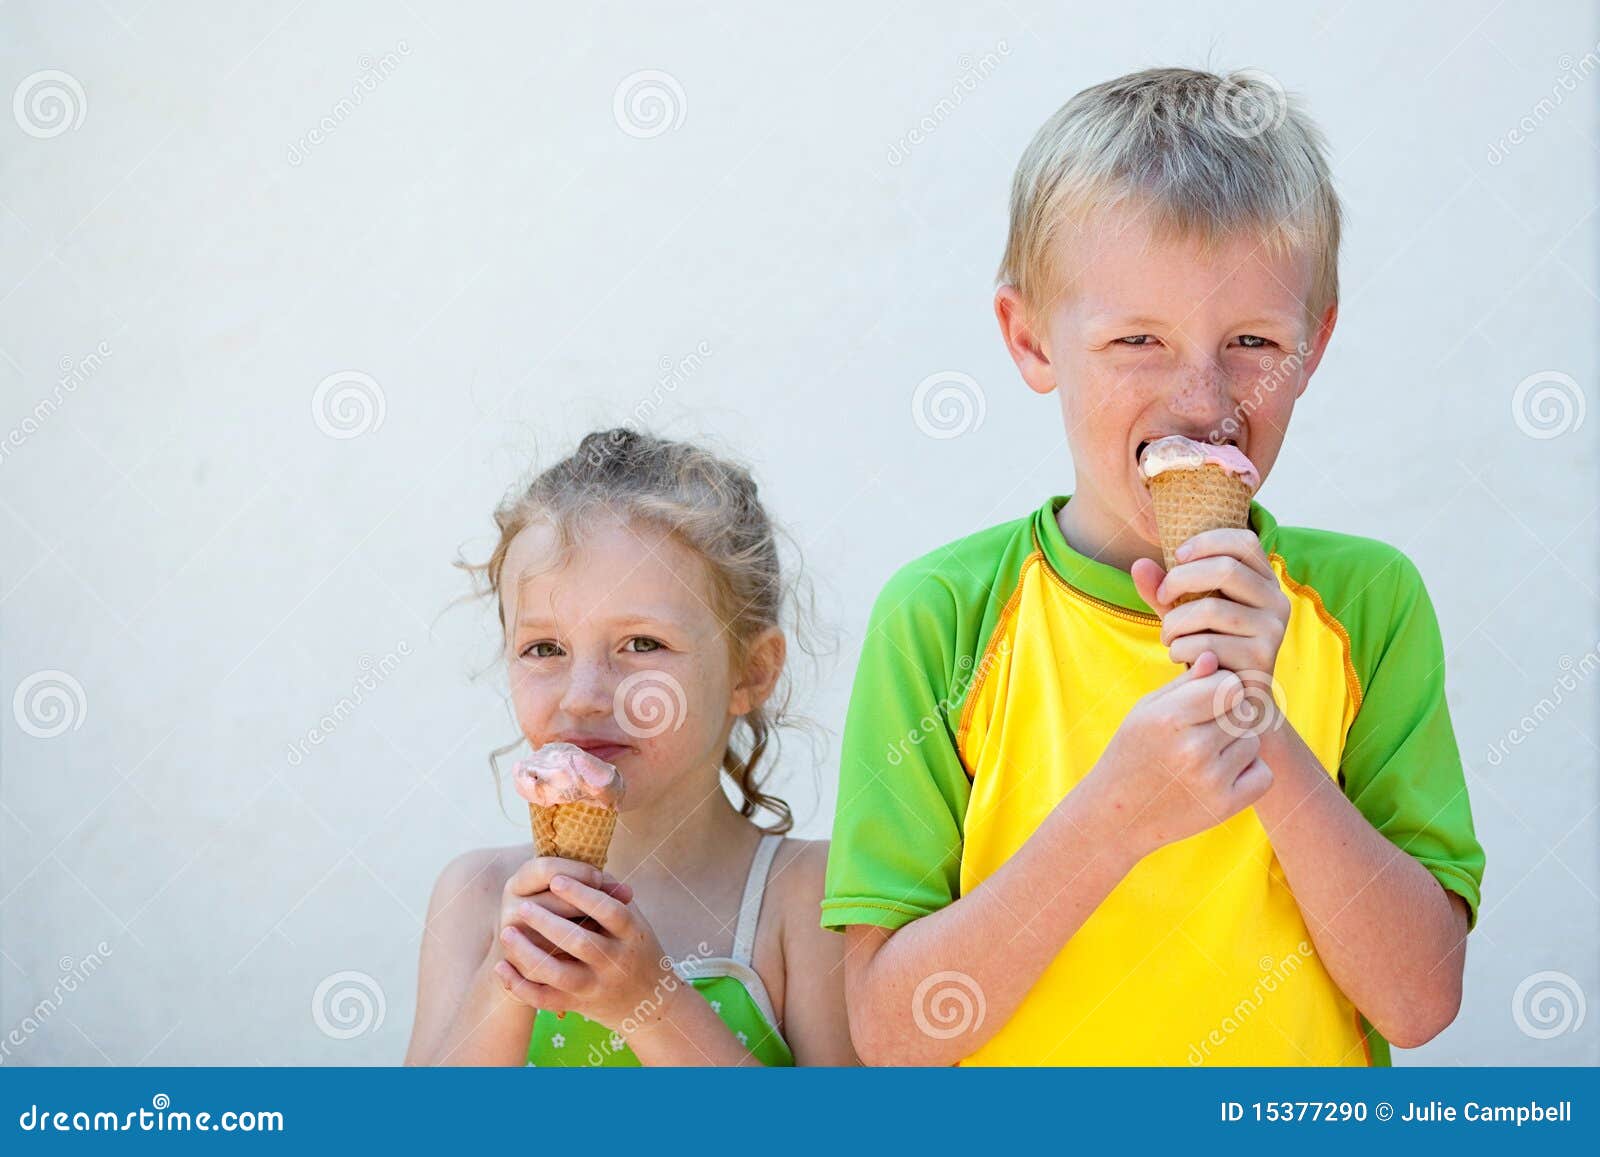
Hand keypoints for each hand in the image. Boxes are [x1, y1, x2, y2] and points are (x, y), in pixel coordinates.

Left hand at [494, 873, 676, 1032]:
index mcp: (632, 933)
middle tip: (523, 907)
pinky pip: (544, 999)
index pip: (609, 911)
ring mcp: (596, 985)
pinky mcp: (578, 1005)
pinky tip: (501, 967)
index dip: (582, 894)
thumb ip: (608, 893)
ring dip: (529, 953)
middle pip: (581, 942)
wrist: (647, 1001)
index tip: (556, 879)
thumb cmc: (634, 947)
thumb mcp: (634, 919)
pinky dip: (520, 986)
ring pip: (559, 973)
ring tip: (506, 932)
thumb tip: (576, 865)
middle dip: (548, 923)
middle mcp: (615, 961)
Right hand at [1076, 651, 1272, 861]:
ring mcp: (1211, 780)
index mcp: (1170, 718)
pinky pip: (1263, 773)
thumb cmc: (1131, 753)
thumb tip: (1215, 657)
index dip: (1217, 689)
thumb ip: (1184, 684)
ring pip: (1253, 741)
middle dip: (1227, 716)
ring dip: (1236, 745)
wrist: (1117, 814)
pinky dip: (1248, 773)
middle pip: (1242, 711)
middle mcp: (1192, 748)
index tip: (1200, 702)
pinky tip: (1220, 776)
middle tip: (1200, 732)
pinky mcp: (1226, 806)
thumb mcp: (1146, 711)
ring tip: (1204, 756)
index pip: (1228, 684)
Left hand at [1131, 528, 1290, 690]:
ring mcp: (1273, 630)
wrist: (1232, 697)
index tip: (1176, 556)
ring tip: (1168, 635)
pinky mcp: (1261, 658)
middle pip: (1225, 569)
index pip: (1244, 541)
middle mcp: (1276, 601)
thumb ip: (1162, 588)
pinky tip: (1179, 655)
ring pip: (1211, 609)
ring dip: (1175, 622)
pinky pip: (1207, 644)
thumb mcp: (1184, 611)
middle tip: (1161, 598)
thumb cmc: (1206, 644)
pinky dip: (1181, 648)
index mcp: (1264, 580)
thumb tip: (1138, 565)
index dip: (1207, 541)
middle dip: (1179, 580)